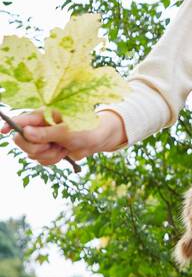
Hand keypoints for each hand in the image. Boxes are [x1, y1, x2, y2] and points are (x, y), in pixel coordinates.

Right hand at [1, 109, 120, 166]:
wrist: (96, 139)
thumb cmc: (84, 128)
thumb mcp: (66, 131)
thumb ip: (45, 133)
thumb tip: (26, 132)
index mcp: (42, 116)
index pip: (20, 120)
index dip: (10, 125)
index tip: (3, 131)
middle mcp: (39, 127)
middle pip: (22, 141)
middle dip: (36, 148)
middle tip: (51, 145)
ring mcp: (42, 139)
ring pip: (32, 154)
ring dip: (48, 155)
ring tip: (62, 147)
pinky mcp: (47, 151)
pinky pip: (41, 161)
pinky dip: (52, 159)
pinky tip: (63, 153)